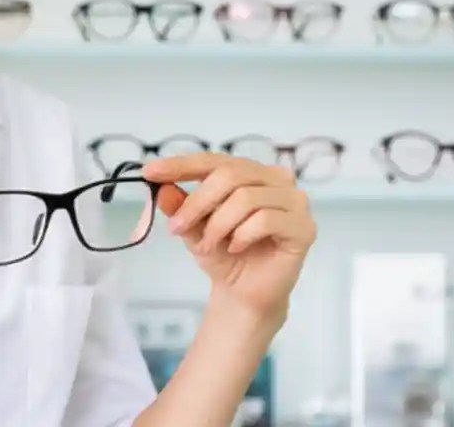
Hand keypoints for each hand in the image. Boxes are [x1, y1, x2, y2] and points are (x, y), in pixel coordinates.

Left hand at [144, 153, 316, 320]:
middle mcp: (276, 179)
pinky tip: (235, 248)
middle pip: (230, 175)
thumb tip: (163, 189)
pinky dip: (241, 235)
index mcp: (249, 171)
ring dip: (217, 226)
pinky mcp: (303, 227)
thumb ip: (180, 206)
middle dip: (197, 203)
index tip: (150, 172)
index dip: (180, 165)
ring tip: (207, 245)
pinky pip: (265, 220)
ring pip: (246, 198)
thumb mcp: (192, 228)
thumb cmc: (222, 253)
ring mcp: (294, 201)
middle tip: (177, 227)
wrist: (244, 292)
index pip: (213, 160)